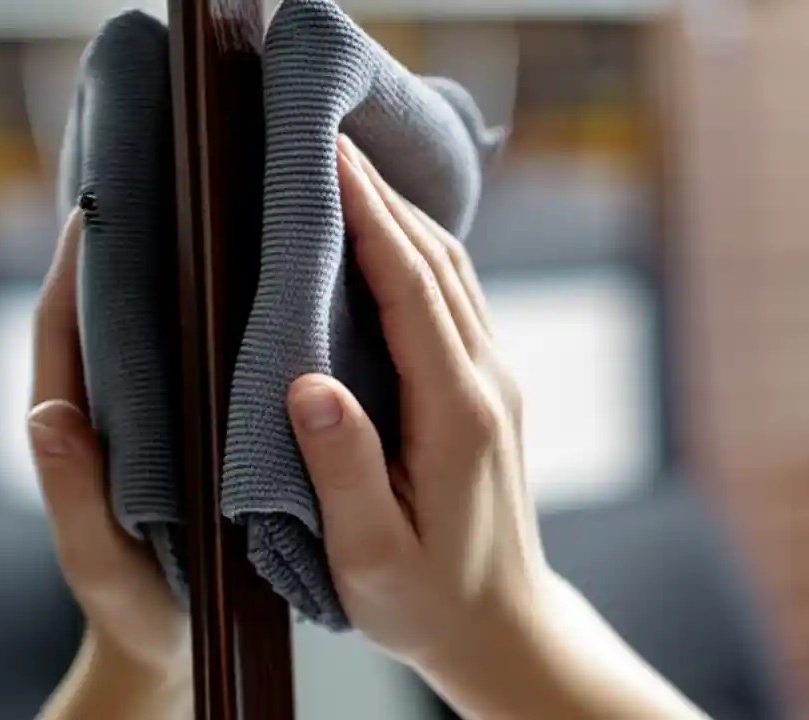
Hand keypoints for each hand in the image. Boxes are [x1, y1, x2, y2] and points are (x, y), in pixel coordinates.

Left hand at [29, 210, 190, 718]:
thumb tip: (46, 409)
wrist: (175, 653)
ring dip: (163, 280)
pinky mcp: (177, 438)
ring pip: (144, 335)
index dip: (76, 266)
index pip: (63, 330)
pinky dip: (198, 325)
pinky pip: (182, 366)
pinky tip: (242, 303)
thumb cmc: (142, 616)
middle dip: (124, 250)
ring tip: (210, 224)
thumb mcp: (104, 567)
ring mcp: (143, 424)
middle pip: (103, 315)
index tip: (103, 203)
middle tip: (167, 187)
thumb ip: (73, 498)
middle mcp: (107, 415)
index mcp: (78, 433)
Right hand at [285, 136, 704, 718]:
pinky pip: (454, 299)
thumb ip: (342, 471)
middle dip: (382, 195)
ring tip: (348, 172)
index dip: (371, 218)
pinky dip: (417, 253)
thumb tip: (307, 383)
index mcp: (456, 414)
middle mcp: (485, 383)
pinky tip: (385, 239)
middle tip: (325, 140)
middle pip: (437, 263)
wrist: (501, 627)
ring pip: (453, 273)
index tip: (329, 158)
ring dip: (403, 216)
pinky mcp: (485, 392)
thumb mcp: (372, 557)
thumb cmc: (428, 602)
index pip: (412, 291)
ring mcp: (493, 383)